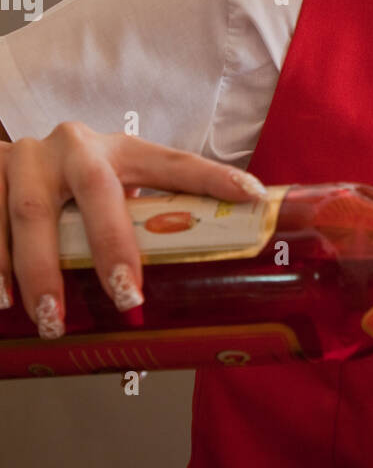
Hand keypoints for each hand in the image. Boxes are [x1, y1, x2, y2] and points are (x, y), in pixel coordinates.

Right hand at [0, 121, 266, 337]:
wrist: (4, 162)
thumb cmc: (70, 192)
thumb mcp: (109, 194)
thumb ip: (140, 225)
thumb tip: (196, 293)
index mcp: (118, 150)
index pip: (172, 163)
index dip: (212, 177)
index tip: (252, 196)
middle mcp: (73, 146)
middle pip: (96, 189)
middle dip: (110, 245)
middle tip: (126, 298)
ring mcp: (25, 158)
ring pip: (30, 212)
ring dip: (40, 270)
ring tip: (52, 320)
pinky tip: (5, 302)